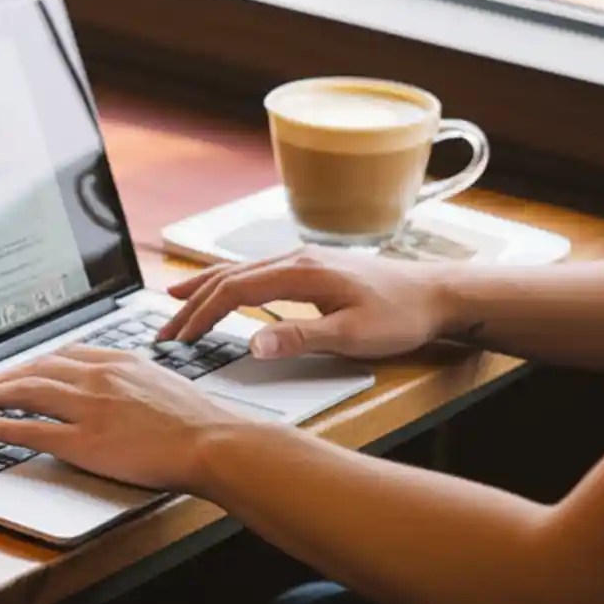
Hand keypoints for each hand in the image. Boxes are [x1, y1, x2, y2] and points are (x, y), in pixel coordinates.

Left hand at [0, 345, 252, 493]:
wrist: (212, 441)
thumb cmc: (198, 420)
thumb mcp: (163, 381)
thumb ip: (136, 377)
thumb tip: (124, 382)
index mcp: (118, 361)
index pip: (63, 354)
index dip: (35, 363)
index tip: (23, 370)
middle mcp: (97, 377)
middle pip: (37, 368)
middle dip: (7, 376)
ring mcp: (87, 408)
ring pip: (25, 392)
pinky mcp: (82, 440)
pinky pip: (29, 429)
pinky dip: (1, 426)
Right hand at [157, 246, 455, 359]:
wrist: (439, 294)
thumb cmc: (402, 315)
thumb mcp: (352, 336)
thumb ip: (300, 338)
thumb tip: (253, 344)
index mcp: (300, 273)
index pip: (233, 292)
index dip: (200, 315)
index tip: (178, 340)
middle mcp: (295, 259)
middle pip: (227, 278)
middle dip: (190, 304)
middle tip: (163, 332)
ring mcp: (301, 260)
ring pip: (238, 271)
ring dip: (203, 289)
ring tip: (174, 302)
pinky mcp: (309, 268)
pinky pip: (255, 272)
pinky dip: (226, 282)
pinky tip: (222, 289)